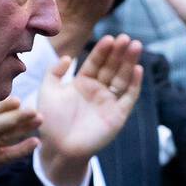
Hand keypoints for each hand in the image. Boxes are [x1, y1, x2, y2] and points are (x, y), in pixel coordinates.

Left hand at [35, 34, 142, 185]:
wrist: (58, 148)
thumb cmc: (50, 121)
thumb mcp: (47, 91)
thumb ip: (54, 72)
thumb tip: (67, 57)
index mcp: (83, 82)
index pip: (96, 62)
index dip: (103, 50)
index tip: (109, 38)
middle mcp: (98, 90)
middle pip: (112, 67)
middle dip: (119, 52)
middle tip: (126, 37)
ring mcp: (109, 102)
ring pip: (122, 78)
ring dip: (129, 62)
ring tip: (135, 46)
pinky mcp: (118, 115)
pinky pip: (129, 97)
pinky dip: (134, 84)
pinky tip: (138, 69)